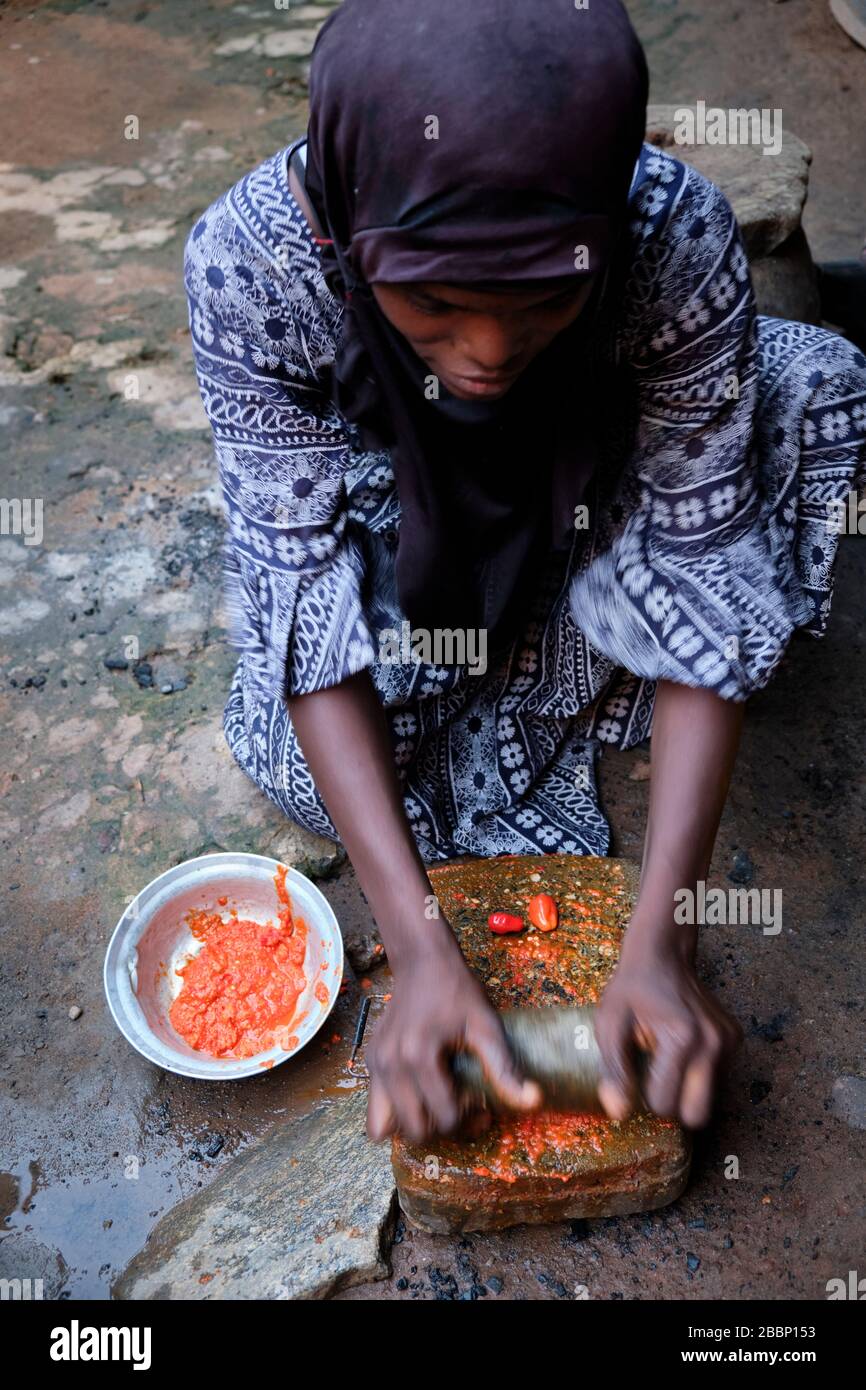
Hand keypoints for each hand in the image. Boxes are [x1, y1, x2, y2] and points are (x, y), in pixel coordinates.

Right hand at [366, 931, 540, 1142]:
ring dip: (417, 1124)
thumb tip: (532, 1101)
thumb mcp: (486, 1026)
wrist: (422, 962)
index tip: (483, 1105)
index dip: (469, 1119)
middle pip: (415, 1129)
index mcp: (419, 1056)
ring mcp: (376, 1065)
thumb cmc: (457, 990)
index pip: (444, 1117)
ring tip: (439, 1104)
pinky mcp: (371, 1062)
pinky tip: (423, 1093)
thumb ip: (504, 1068)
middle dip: (443, 1127)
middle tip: (463, 1107)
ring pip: (388, 1127)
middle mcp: (391, 1065)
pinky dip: (399, 1112)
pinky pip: (377, 1110)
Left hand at [595, 934, 741, 1128]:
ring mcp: (728, 1040)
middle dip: (673, 1104)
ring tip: (666, 1055)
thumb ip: (614, 1071)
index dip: (644, 1096)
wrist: (662, 953)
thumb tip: (619, 1113)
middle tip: (654, 1076)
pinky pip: (716, 1077)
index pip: (664, 1105)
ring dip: (686, 1087)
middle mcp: (713, 1042)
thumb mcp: (610, 1025)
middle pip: (698, 1115)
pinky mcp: (735, 1038)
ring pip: (709, 1099)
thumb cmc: (631, 989)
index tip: (637, 1072)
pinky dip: (697, 1072)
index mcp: (681, 1039)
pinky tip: (681, 1046)